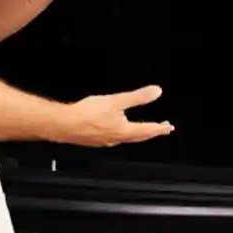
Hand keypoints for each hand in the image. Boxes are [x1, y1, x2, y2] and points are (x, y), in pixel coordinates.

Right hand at [54, 85, 174, 146]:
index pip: (147, 130)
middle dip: (150, 132)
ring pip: (126, 138)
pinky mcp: (95, 140)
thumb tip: (156, 92)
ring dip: (136, 133)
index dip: (159, 128)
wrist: (64, 124)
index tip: (168, 127)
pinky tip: (115, 129)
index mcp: (124, 130)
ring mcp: (105, 141)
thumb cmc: (87, 114)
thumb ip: (137, 97)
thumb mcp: (116, 100)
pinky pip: (113, 138)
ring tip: (140, 129)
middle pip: (138, 137)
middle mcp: (116, 139)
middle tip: (160, 129)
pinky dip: (121, 134)